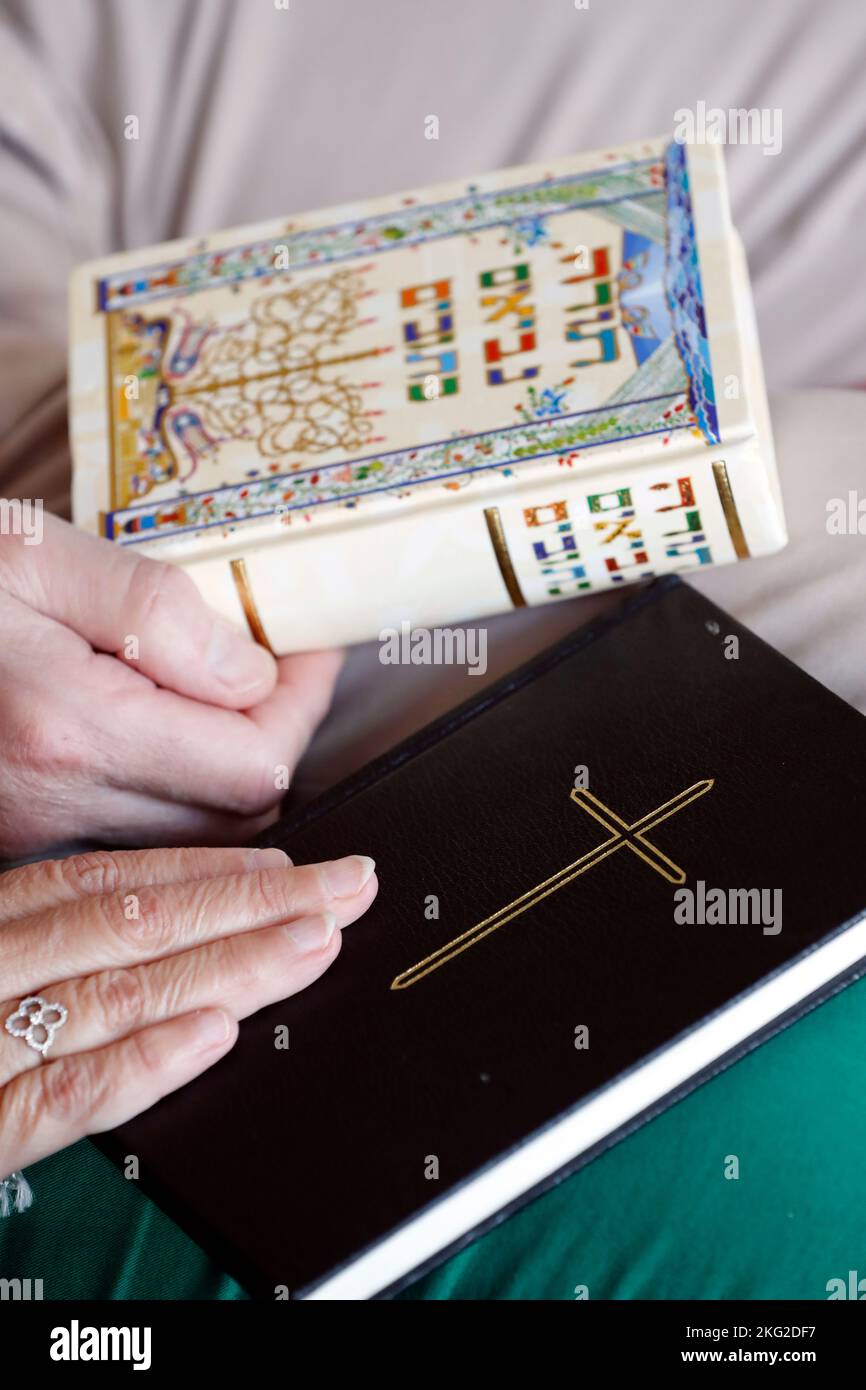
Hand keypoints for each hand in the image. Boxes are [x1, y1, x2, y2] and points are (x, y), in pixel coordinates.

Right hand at [0, 515, 341, 854]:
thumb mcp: (36, 555)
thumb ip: (153, 610)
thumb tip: (251, 672)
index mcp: (70, 730)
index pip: (254, 764)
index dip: (302, 707)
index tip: (310, 649)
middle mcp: (56, 802)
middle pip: (236, 811)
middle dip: (277, 735)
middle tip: (279, 661)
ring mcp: (38, 829)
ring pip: (195, 831)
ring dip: (231, 763)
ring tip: (221, 684)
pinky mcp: (23, 832)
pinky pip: (137, 829)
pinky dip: (173, 781)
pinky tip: (160, 720)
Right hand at [0, 844, 376, 1175]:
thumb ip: (38, 939)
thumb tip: (157, 914)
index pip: (103, 882)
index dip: (206, 871)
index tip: (289, 867)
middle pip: (130, 923)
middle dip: (252, 905)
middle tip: (347, 888)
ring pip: (116, 991)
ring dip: (229, 965)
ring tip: (314, 944)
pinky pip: (62, 1092)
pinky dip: (143, 1059)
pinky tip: (216, 1033)